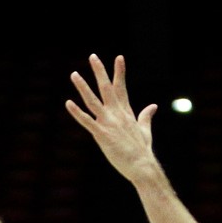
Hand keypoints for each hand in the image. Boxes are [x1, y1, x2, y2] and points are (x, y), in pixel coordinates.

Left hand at [65, 54, 161, 183]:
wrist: (142, 166)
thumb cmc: (143, 150)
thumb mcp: (145, 130)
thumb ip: (146, 116)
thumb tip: (153, 106)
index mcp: (126, 112)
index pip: (121, 88)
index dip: (119, 72)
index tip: (118, 57)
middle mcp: (117, 114)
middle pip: (107, 88)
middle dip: (100, 71)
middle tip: (93, 56)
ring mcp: (109, 123)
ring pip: (93, 101)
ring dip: (83, 87)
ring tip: (74, 74)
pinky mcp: (102, 135)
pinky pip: (87, 121)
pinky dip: (77, 112)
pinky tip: (68, 103)